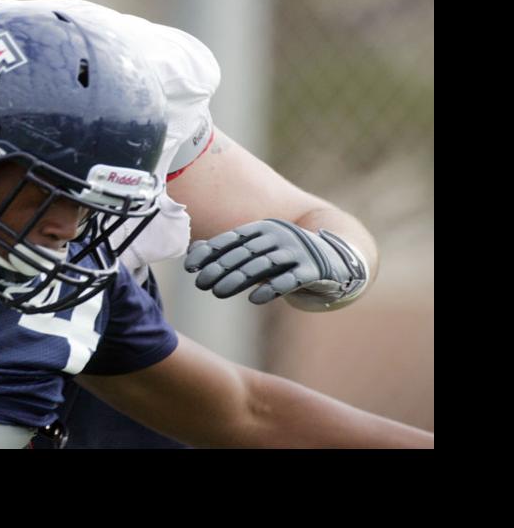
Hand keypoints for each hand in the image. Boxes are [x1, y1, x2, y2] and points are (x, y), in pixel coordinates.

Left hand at [183, 219, 367, 309]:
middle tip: (200, 284)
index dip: (210, 252)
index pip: (232, 239)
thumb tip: (193, 252)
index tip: (189, 267)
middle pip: (245, 253)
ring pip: (263, 265)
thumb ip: (228, 250)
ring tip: (218, 293)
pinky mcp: (314, 270)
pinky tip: (254, 299)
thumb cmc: (287, 255)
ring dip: (239, 279)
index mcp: (264, 228)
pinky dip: (272, 288)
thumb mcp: (258, 249)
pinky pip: (290, 279)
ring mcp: (298, 251)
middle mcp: (280, 236)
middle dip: (220, 268)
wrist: (337, 257)